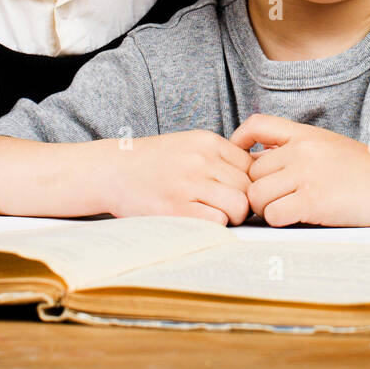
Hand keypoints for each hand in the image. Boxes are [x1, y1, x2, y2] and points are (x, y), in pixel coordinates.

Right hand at [100, 131, 252, 224]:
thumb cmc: (152, 163)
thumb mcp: (189, 146)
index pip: (253, 165)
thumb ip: (220, 158)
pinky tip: (199, 221)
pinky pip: (218, 221)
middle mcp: (201, 159)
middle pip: (250, 187)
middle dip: (245, 203)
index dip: (251, 184)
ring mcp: (189, 183)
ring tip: (215, 215)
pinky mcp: (177, 208)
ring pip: (240, 205)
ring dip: (233, 217)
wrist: (112, 171)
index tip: (238, 193)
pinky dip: (215, 226)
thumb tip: (257, 178)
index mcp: (207, 142)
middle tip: (228, 209)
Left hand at [230, 114, 369, 226]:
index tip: (238, 157)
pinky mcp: (312, 202)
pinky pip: (273, 215)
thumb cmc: (364, 169)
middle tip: (275, 200)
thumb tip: (259, 159)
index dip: (238, 140)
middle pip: (251, 173)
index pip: (256, 125)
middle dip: (258, 190)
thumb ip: (294, 148)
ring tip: (287, 211)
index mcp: (303, 135)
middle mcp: (300, 151)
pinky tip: (296, 219)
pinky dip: (279, 221)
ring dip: (266, 209)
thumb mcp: (327, 145)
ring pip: (256, 196)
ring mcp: (305, 176)